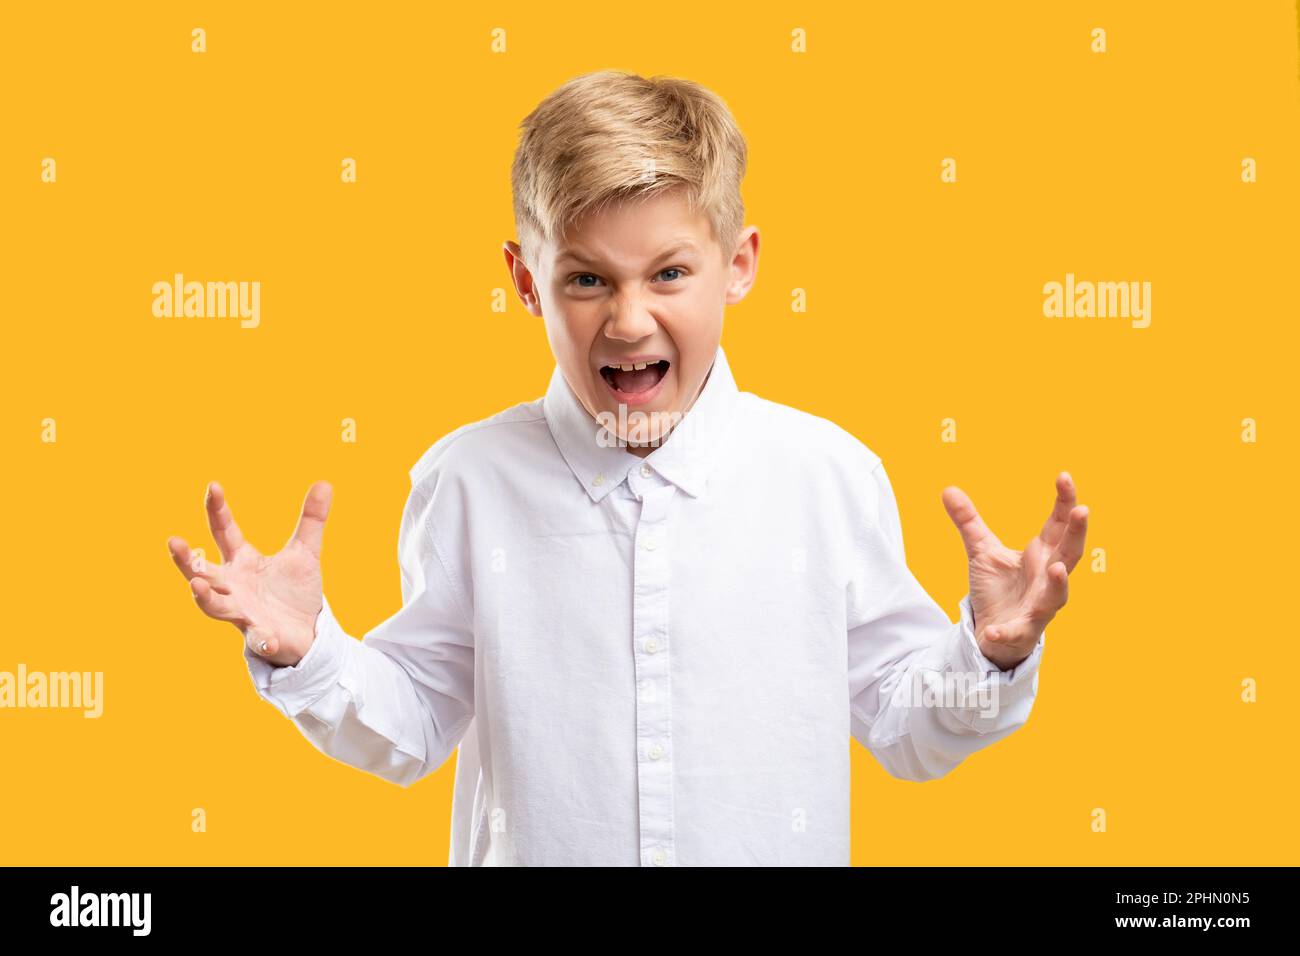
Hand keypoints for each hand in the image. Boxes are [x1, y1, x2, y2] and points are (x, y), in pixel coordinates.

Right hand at [168, 480, 332, 666]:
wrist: (305, 630)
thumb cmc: (293, 590)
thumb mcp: (304, 552)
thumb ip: (311, 520)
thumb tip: (324, 482)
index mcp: (242, 561)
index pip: (224, 531)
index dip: (217, 510)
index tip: (213, 486)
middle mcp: (233, 585)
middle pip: (203, 571)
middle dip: (187, 559)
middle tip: (173, 541)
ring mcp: (243, 612)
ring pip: (215, 606)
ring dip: (204, 597)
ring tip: (195, 586)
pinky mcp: (261, 636)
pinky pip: (258, 639)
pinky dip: (262, 639)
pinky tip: (268, 639)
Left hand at [941, 471, 1087, 670]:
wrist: (992, 632)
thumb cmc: (998, 589)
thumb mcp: (981, 551)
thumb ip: (969, 521)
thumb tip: (948, 489)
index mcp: (1041, 554)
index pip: (1059, 524)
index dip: (1064, 502)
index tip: (1064, 476)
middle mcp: (1047, 579)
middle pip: (1070, 554)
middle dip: (1077, 533)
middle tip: (1083, 510)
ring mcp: (1039, 607)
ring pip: (1056, 596)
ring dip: (1058, 583)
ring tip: (1056, 568)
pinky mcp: (1021, 632)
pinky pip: (1016, 632)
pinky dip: (1006, 632)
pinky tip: (993, 631)